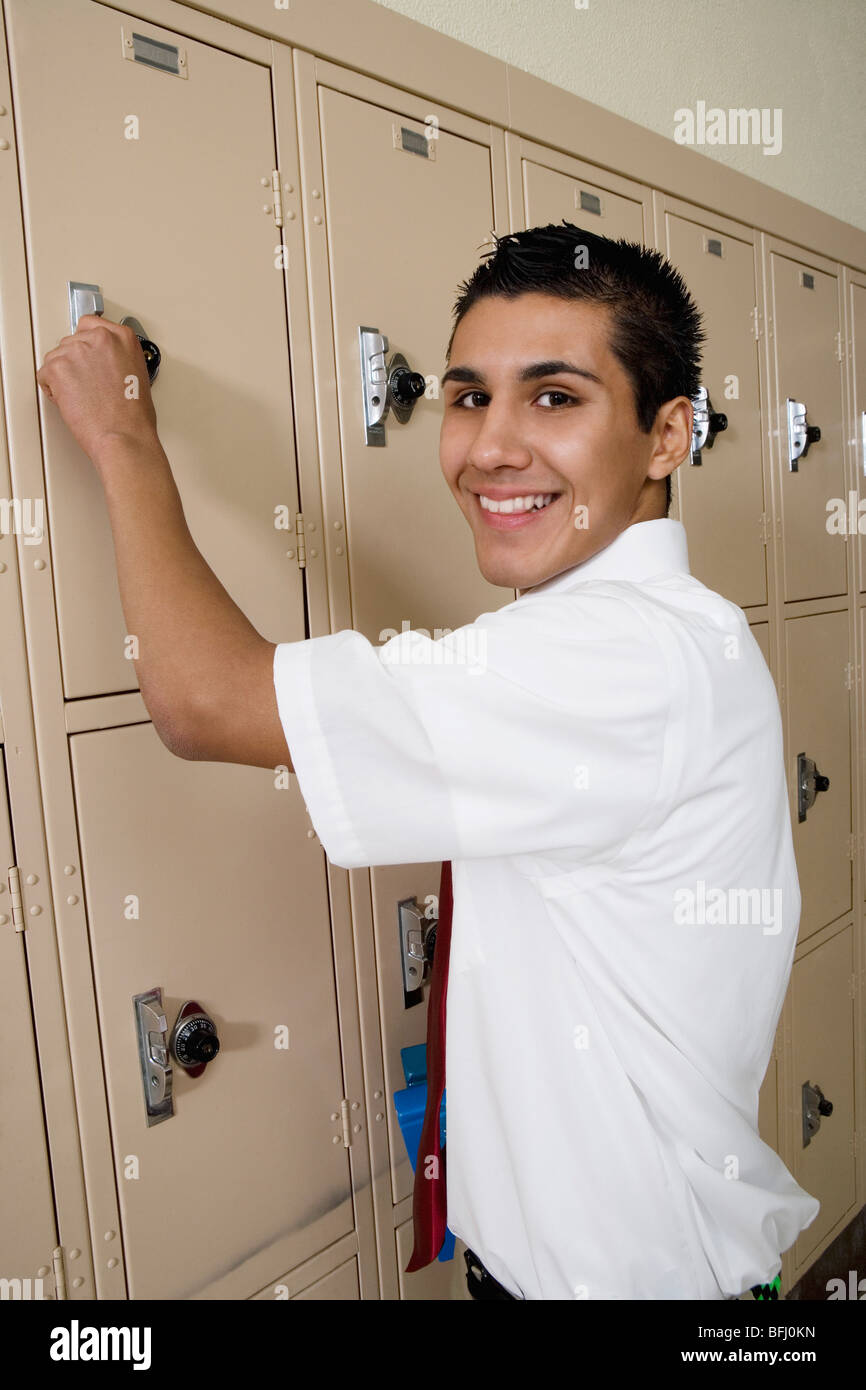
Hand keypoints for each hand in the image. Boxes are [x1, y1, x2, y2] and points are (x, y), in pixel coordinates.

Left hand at [36, 315, 158, 461]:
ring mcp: (76, 351)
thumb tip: (104, 362)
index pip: (90, 324)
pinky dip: (53, 391)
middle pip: (70, 342)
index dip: (86, 344)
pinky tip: (72, 402)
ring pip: (55, 358)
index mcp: (122, 337)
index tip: (87, 357)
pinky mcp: (57, 367)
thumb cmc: (134, 416)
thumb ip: (118, 358)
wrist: (123, 435)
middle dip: (74, 363)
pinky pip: (44, 375)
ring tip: (82, 397)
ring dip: (62, 377)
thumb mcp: (138, 375)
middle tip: (86, 386)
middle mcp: (99, 338)